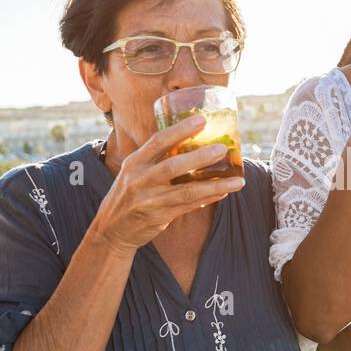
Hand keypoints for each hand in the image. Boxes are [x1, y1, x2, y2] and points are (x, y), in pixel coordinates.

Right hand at [90, 115, 244, 256]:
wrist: (112, 230)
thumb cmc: (129, 194)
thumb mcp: (133, 172)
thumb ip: (155, 159)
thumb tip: (190, 142)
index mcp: (134, 163)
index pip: (158, 141)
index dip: (180, 130)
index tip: (201, 120)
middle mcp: (139, 180)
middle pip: (172, 166)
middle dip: (200, 157)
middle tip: (223, 149)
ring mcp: (149, 200)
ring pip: (187, 191)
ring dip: (214, 185)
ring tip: (238, 181)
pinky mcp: (159, 217)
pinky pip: (189, 206)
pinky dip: (208, 199)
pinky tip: (224, 193)